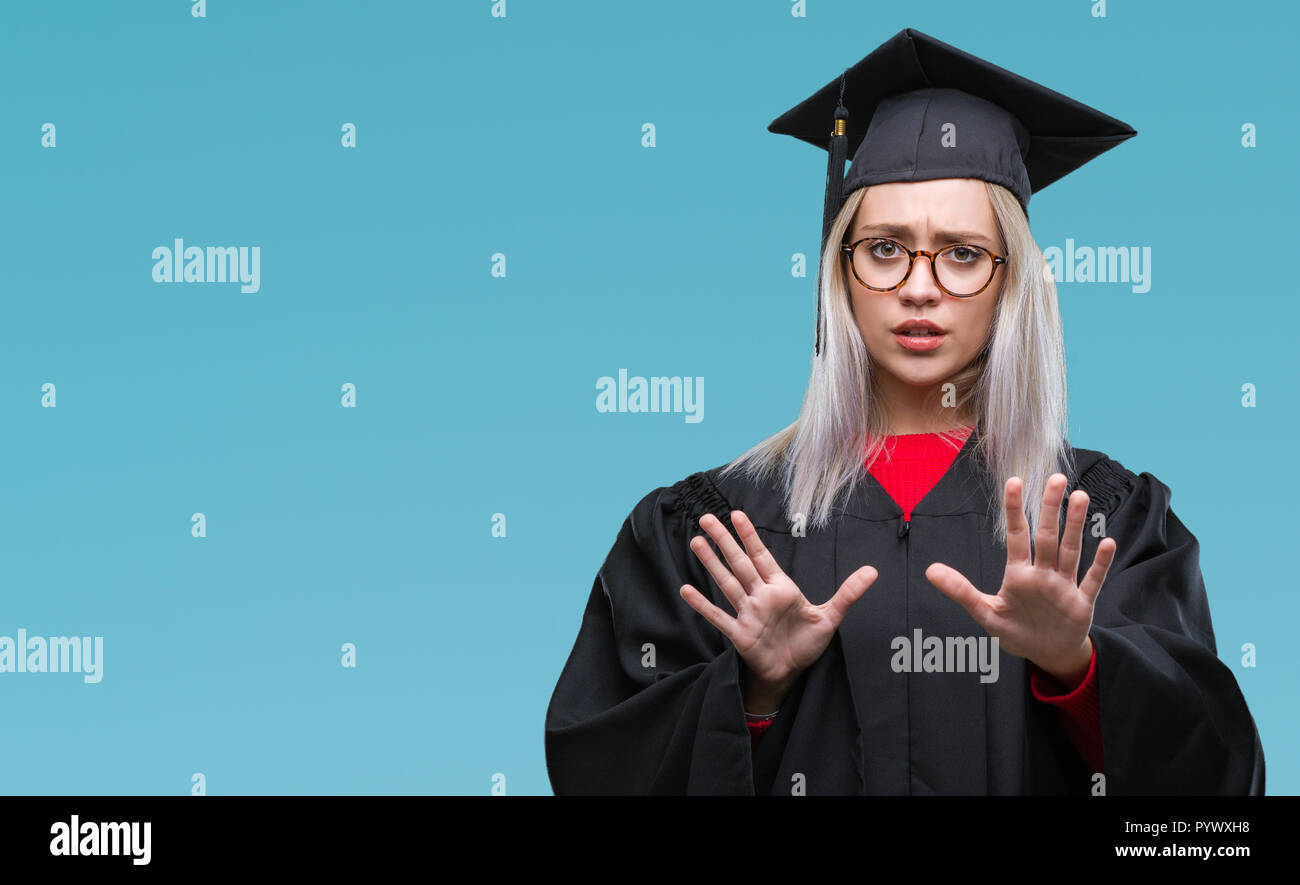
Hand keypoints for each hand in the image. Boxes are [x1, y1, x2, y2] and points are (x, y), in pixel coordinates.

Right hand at [679, 509, 877, 692]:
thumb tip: (874, 571)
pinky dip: (703, 604)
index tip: (737, 515)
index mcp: (780, 588)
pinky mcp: (740, 634)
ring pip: (727, 583)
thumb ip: (848, 593)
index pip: (762, 556)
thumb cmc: (806, 644)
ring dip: (711, 564)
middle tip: (706, 518)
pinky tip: (686, 590)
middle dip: (724, 540)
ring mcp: (747, 614)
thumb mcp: (831, 617)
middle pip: (739, 563)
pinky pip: (718, 617)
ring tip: (695, 542)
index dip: (749, 535)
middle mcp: (760, 596)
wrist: (791, 675)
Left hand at [924, 473, 1116, 685]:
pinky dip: (1100, 564)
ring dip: (1074, 526)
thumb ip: (961, 591)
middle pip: (1046, 536)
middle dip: (1050, 508)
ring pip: (1070, 551)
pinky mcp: (1081, 604)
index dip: (1014, 510)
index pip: (1016, 536)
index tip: (1014, 481)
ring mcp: (1063, 587)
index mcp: (1019, 574)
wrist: (1048, 655)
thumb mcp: (985, 614)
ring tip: (1079, 496)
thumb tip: (929, 570)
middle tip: (1056, 478)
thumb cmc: (1017, 631)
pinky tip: (1107, 542)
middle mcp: (1042, 574)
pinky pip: (1092, 581)